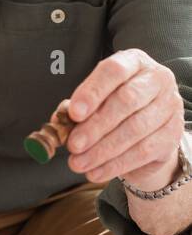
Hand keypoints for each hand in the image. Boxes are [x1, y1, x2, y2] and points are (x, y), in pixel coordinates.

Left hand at [67, 50, 185, 189]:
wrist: (148, 131)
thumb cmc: (116, 108)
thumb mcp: (96, 100)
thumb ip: (77, 107)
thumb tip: (60, 121)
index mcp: (134, 62)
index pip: (114, 70)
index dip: (92, 92)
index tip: (73, 113)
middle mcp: (157, 80)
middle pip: (126, 100)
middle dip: (96, 126)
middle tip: (73, 145)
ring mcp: (169, 106)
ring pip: (135, 129)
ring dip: (102, 150)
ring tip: (78, 163)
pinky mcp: (172, 134)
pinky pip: (143, 151)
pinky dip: (116, 164)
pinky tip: (96, 171)